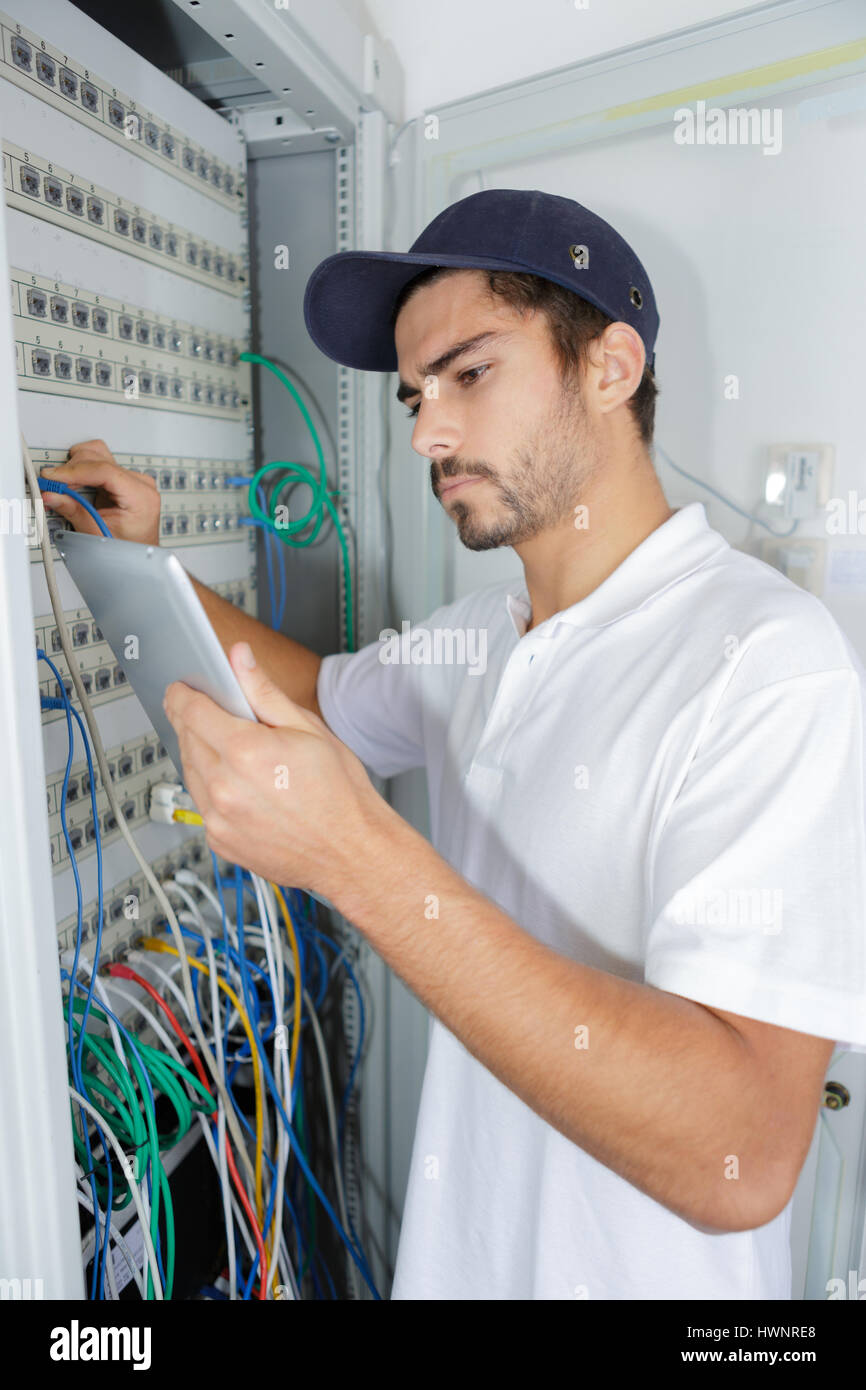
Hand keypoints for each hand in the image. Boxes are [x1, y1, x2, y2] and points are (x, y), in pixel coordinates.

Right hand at [39, 438, 161, 543]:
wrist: (136, 554)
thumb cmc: (125, 548)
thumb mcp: (96, 534)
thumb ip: (74, 512)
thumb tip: (51, 495)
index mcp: (141, 497)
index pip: (105, 471)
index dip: (74, 472)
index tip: (53, 478)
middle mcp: (139, 483)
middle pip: (99, 458)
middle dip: (70, 471)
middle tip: (51, 486)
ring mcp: (131, 478)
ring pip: (97, 454)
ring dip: (74, 467)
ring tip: (62, 486)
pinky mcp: (121, 478)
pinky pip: (98, 462)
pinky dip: (80, 469)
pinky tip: (72, 484)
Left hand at [163, 642, 380, 897]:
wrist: (351, 853)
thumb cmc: (340, 794)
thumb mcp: (309, 729)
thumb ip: (265, 692)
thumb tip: (239, 658)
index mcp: (246, 751)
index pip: (191, 710)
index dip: (182, 694)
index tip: (181, 689)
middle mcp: (225, 787)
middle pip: (187, 739)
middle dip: (193, 722)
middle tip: (214, 715)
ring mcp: (219, 818)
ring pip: (189, 771)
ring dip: (201, 754)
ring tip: (235, 752)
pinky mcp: (219, 840)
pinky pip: (201, 803)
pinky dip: (211, 788)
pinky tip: (240, 785)